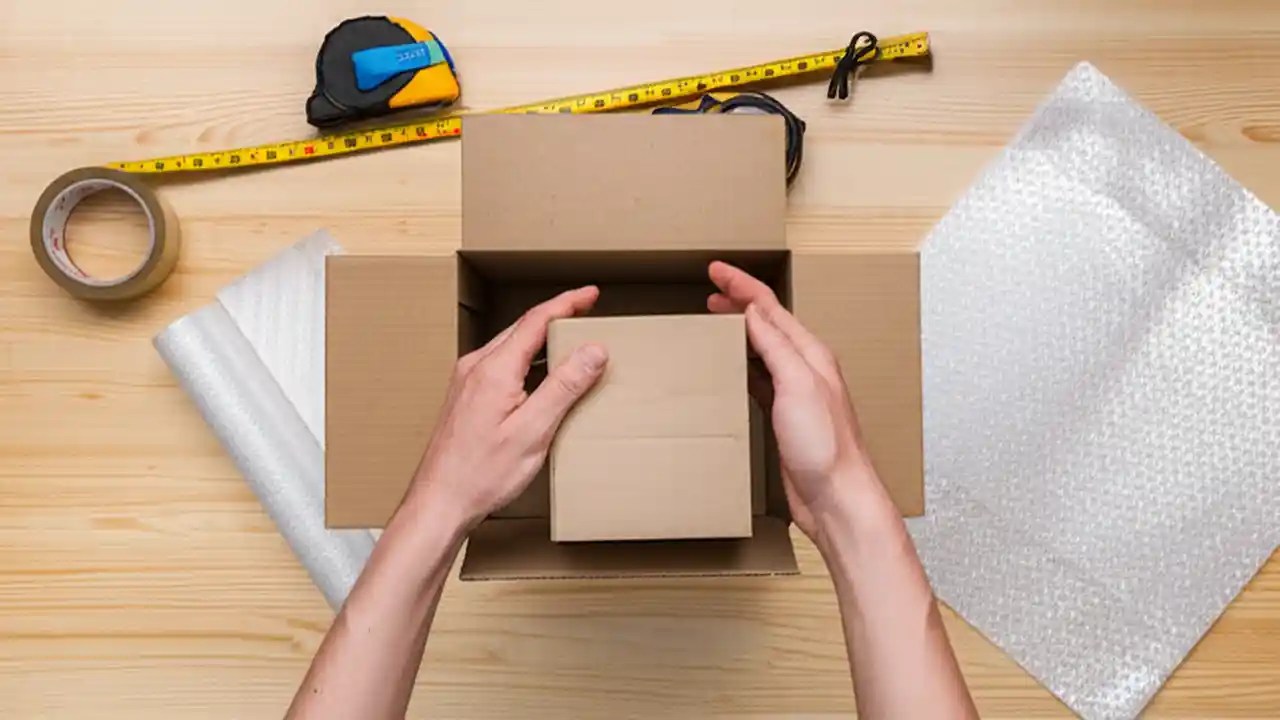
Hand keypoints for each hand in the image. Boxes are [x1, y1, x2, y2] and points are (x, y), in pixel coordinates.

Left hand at [405, 286, 607, 531]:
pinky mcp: (466, 397)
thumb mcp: (533, 432)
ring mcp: (467, 382)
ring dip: (542, 339)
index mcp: (494, 370)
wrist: (438, 502)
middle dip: (557, 317)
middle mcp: (476, 368)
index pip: (536, 321)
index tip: (590, 294)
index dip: (567, 304)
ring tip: (571, 342)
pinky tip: (541, 376)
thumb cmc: (481, 474)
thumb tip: (593, 351)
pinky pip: (501, 365)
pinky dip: (528, 361)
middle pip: (523, 329)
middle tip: (587, 312)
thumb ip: (564, 388)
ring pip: (511, 347)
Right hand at [707, 262, 887, 549]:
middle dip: (739, 301)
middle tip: (711, 287)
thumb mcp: (799, 385)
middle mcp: (805, 368)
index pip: (770, 308)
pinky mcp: (785, 418)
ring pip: (763, 349)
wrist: (837, 497)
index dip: (742, 285)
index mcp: (810, 354)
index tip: (716, 269)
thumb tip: (753, 312)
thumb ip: (777, 346)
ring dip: (740, 330)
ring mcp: (795, 393)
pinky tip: (730, 367)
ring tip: (716, 318)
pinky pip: (760, 379)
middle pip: (767, 323)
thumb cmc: (825, 446)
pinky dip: (742, 364)